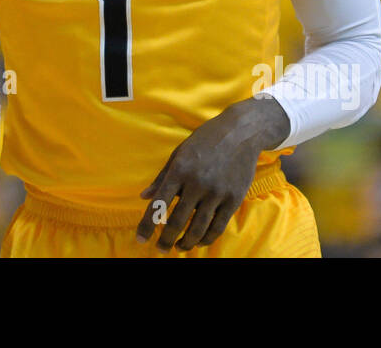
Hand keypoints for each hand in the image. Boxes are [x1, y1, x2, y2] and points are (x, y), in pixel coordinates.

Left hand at [135, 95, 289, 251]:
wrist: (240, 132)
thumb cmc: (205, 141)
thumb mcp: (179, 153)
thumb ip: (161, 177)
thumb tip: (144, 197)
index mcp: (179, 170)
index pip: (158, 205)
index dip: (147, 225)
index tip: (140, 239)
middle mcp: (197, 183)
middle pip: (177, 222)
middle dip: (166, 240)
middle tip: (161, 249)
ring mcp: (217, 192)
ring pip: (198, 229)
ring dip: (186, 243)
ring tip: (179, 247)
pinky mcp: (234, 198)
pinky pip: (218, 226)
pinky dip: (207, 238)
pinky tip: (199, 242)